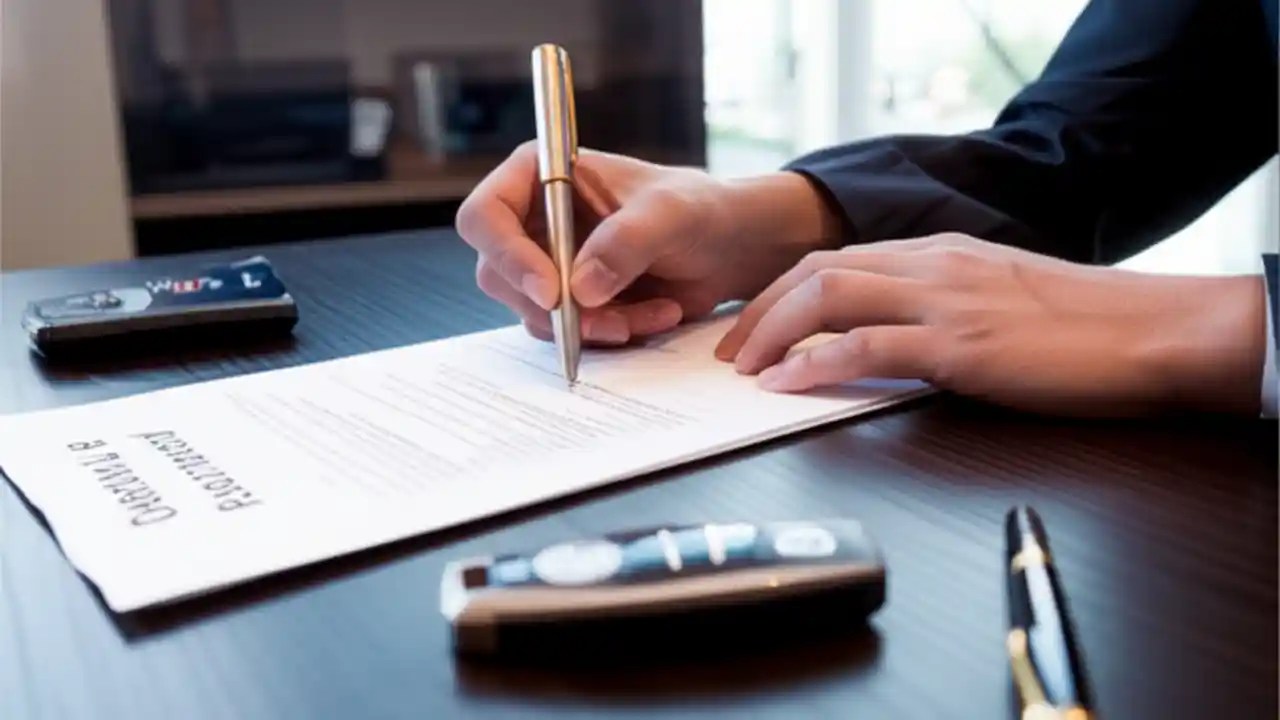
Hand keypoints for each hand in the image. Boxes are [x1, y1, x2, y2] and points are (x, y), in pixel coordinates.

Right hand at [456, 143, 839, 343]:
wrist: (728, 247)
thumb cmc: (699, 209)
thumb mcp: (670, 213)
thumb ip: (626, 241)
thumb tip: (580, 289)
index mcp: (541, 175)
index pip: (485, 216)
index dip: (507, 255)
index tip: (551, 291)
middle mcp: (534, 221)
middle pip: (498, 274)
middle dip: (553, 306)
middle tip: (604, 319)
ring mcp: (548, 264)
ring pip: (535, 312)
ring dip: (590, 325)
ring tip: (650, 312)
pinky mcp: (571, 302)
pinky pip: (568, 333)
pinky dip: (609, 334)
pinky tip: (654, 316)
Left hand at [716, 234, 1265, 415]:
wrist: (1149, 331)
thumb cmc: (1081, 325)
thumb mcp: (996, 299)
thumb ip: (940, 306)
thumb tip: (890, 339)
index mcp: (938, 252)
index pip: (836, 259)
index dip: (781, 292)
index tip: (752, 324)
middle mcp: (931, 264)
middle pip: (815, 271)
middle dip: (759, 309)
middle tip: (728, 351)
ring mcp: (942, 299)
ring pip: (827, 295)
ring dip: (770, 332)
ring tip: (740, 370)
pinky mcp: (959, 343)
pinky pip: (864, 345)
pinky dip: (813, 362)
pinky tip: (784, 385)